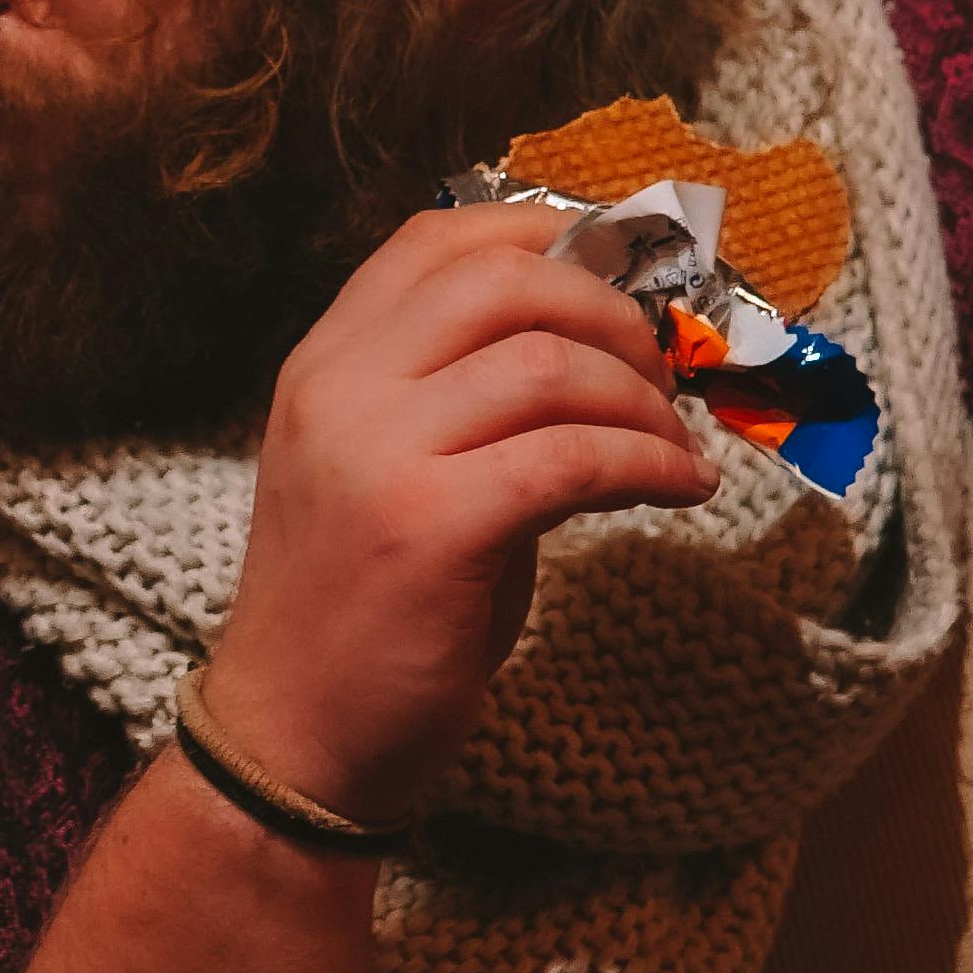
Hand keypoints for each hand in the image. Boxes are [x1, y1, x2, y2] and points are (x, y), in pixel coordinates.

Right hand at [190, 204, 710, 830]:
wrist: (294, 741)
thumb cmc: (359, 612)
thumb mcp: (389, 471)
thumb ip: (462, 397)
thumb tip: (603, 345)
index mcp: (323, 363)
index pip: (437, 237)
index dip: (548, 231)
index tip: (623, 273)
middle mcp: (339, 388)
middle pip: (504, 278)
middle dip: (613, 312)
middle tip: (664, 371)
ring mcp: (377, 454)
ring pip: (550, 364)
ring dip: (642, 399)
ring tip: (674, 446)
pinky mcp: (431, 527)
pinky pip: (573, 456)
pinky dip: (650, 463)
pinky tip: (679, 489)